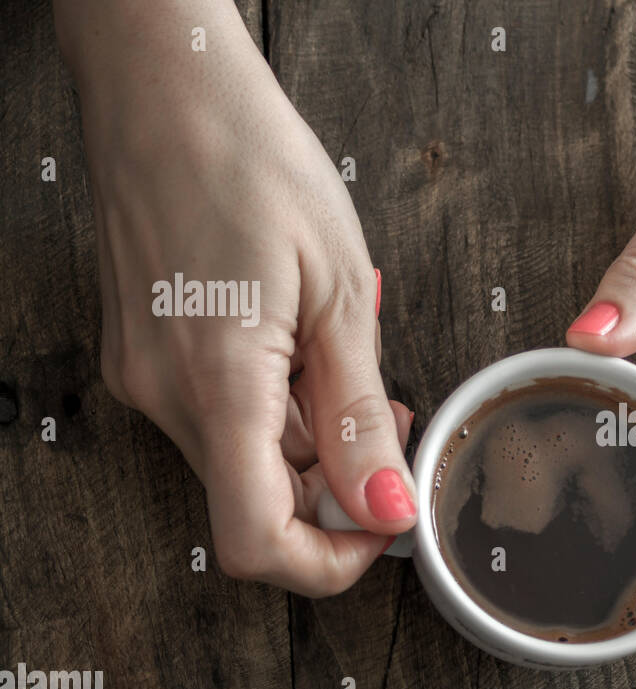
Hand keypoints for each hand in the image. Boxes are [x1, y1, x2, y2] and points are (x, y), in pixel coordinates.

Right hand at [57, 0, 416, 595]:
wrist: (166, 87)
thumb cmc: (254, 163)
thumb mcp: (340, 294)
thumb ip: (358, 416)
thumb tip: (385, 508)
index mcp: (216, 386)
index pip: (257, 541)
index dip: (329, 560)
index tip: (386, 525)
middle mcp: (165, 397)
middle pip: (259, 505)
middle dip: (339, 491)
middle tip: (393, 424)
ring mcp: (148, 379)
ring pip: (246, 463)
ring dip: (314, 445)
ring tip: (356, 370)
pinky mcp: (148, 358)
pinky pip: (224, 420)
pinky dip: (278, 412)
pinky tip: (310, 353)